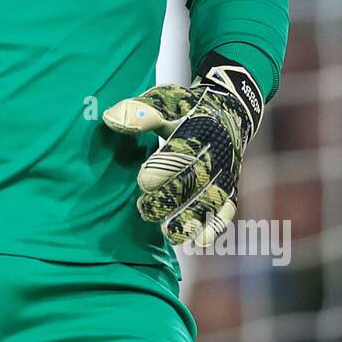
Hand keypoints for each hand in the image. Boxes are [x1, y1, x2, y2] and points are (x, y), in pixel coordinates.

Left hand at [103, 55, 262, 247]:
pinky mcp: (231, 187)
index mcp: (201, 126)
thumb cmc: (186, 107)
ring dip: (192, 217)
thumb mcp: (164, 100)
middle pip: (197, 178)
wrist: (230, 109)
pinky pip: (227, 209)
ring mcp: (227, 171)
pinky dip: (215, 226)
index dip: (164, 167)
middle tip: (144, 210)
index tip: (143, 182)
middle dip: (171, 197)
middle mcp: (218, 150)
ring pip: (213, 198)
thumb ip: (139, 111)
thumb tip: (110, 120)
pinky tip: (198, 241)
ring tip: (168, 233)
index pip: (183, 149)